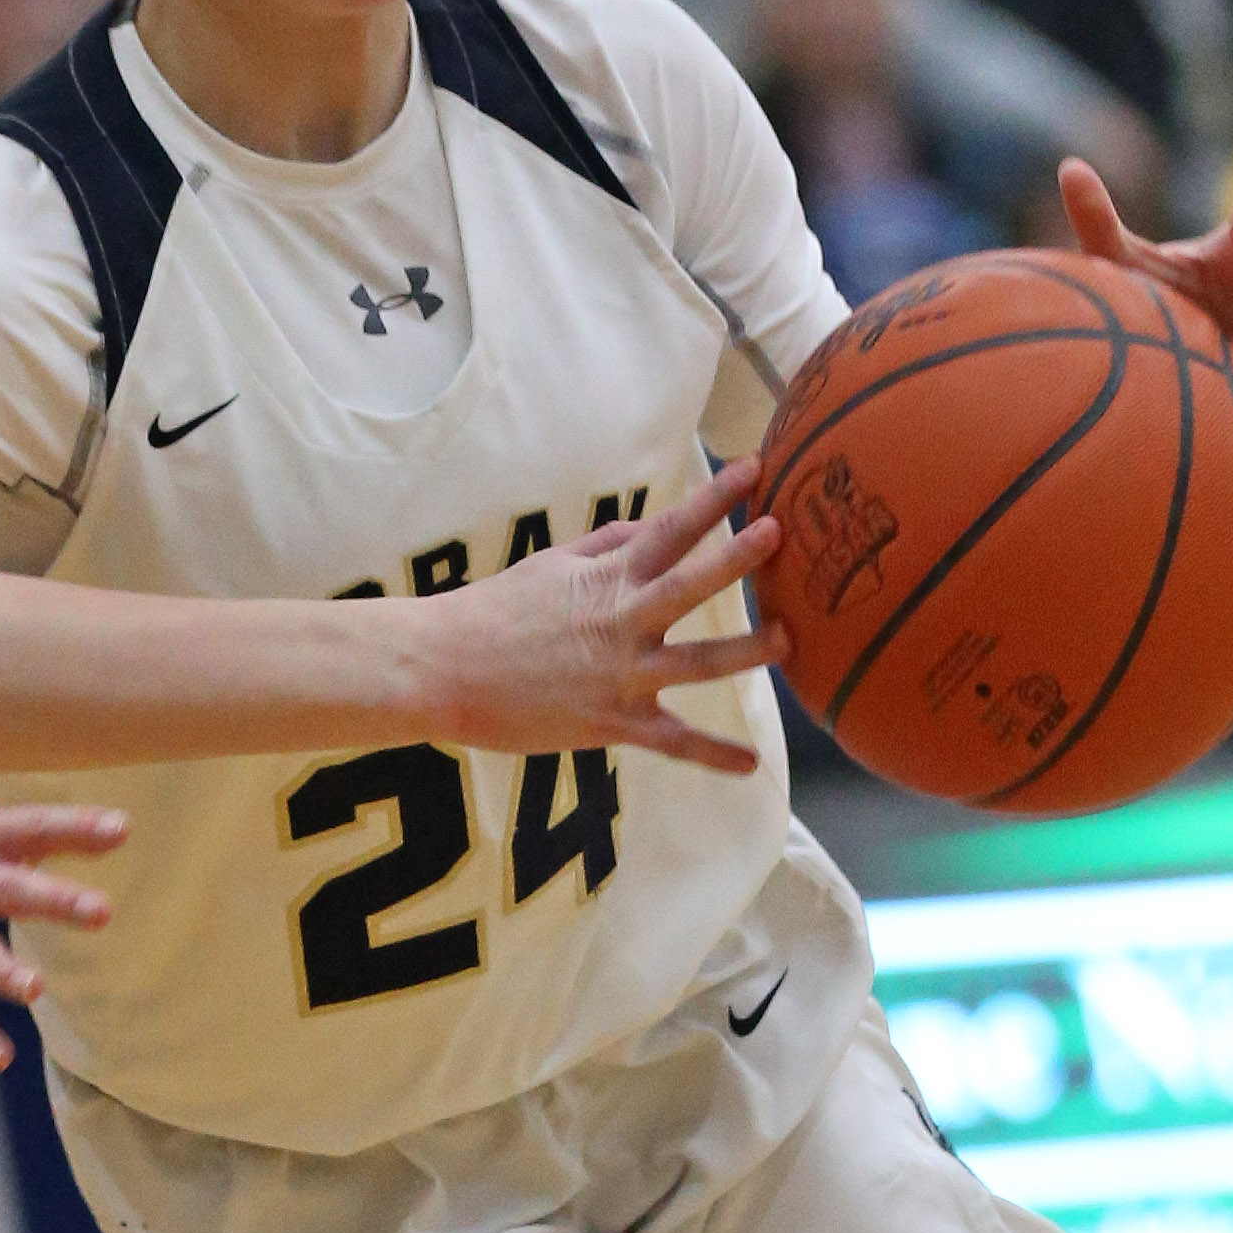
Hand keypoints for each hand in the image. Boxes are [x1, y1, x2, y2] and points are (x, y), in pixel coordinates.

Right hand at [0, 804, 125, 1071]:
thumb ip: (46, 834)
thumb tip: (122, 829)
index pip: (32, 826)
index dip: (76, 826)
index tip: (122, 829)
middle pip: (8, 889)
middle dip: (53, 901)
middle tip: (103, 913)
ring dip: (4, 971)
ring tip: (36, 989)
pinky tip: (1, 1058)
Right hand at [428, 456, 787, 769]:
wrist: (443, 669)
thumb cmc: (493, 611)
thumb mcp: (549, 565)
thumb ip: (606, 547)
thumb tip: (651, 529)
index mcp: (605, 578)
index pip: (670, 528)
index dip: (714, 497)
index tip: (753, 469)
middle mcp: (621, 621)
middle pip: (692, 584)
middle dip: (738, 557)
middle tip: (781, 533)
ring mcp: (620, 675)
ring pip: (699, 663)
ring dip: (747, 651)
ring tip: (789, 641)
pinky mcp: (612, 723)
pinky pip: (672, 742)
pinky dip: (712, 754)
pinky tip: (750, 764)